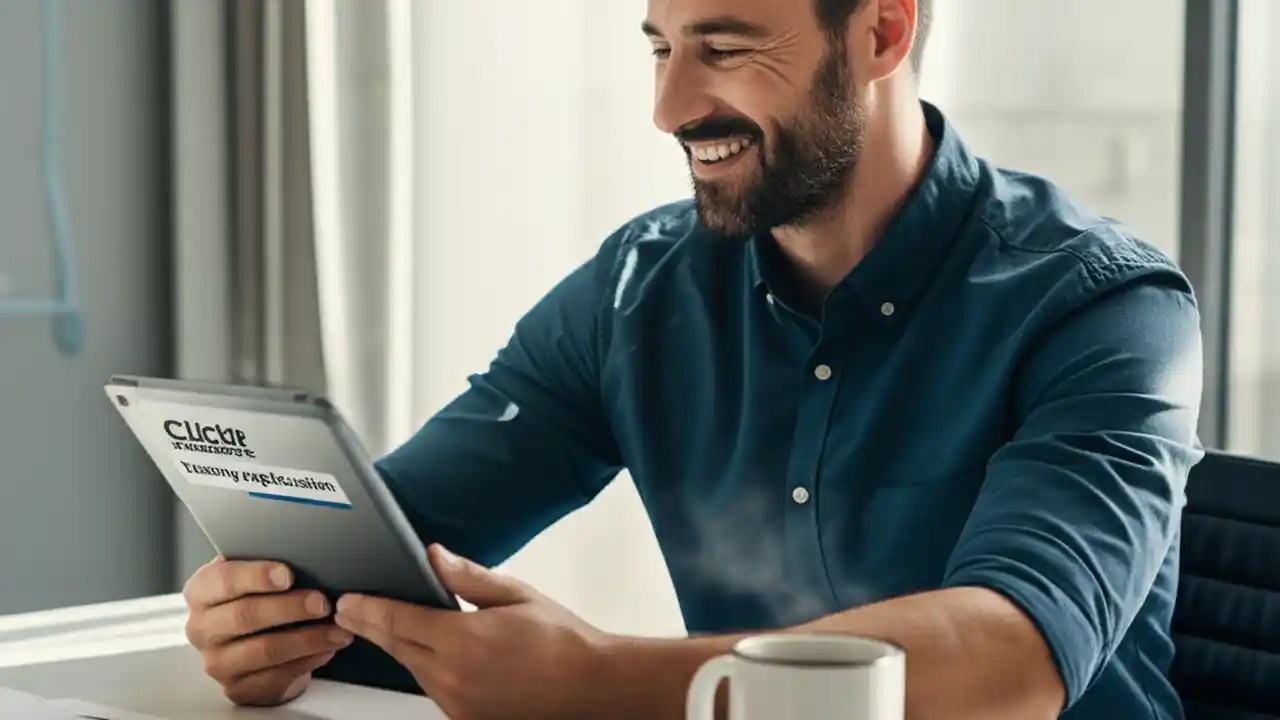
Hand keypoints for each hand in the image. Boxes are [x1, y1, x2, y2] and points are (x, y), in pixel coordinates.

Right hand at [182, 556, 354, 705]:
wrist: (251, 642)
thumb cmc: (255, 599)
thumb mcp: (252, 576)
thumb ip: (265, 565)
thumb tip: (306, 551)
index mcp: (201, 592)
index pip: (222, 580)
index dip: (256, 576)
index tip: (287, 575)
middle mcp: (202, 628)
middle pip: (245, 616)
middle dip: (290, 608)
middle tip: (322, 602)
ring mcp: (217, 662)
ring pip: (266, 650)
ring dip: (309, 638)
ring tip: (338, 628)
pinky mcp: (238, 687)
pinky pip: (277, 675)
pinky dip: (308, 660)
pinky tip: (328, 648)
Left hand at [335, 544, 613, 719]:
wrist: (590, 686)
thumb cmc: (561, 640)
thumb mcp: (515, 594)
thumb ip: (468, 577)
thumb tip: (434, 556)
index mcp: (463, 640)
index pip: (398, 620)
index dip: (367, 608)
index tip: (348, 600)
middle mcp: (453, 676)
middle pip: (395, 647)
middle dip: (367, 627)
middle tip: (348, 612)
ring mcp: (458, 702)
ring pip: (411, 669)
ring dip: (395, 648)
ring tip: (382, 628)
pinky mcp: (465, 717)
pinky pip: (432, 688)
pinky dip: (422, 668)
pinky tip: (424, 654)